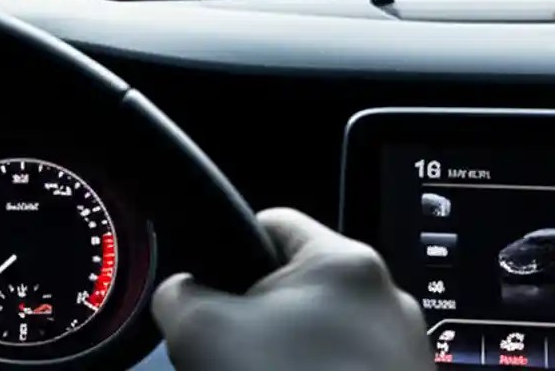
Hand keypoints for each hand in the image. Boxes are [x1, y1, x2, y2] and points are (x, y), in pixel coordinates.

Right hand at [152, 208, 431, 370]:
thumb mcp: (199, 330)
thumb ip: (178, 294)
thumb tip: (180, 292)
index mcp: (345, 261)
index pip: (271, 224)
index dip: (229, 250)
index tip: (210, 289)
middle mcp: (387, 297)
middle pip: (294, 287)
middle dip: (256, 316)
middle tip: (230, 350)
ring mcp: (402, 348)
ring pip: (319, 333)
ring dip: (286, 353)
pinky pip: (344, 366)